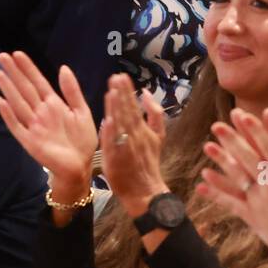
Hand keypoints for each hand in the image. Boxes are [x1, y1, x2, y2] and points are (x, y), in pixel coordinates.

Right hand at [0, 53, 97, 198]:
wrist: (81, 166)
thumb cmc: (82, 140)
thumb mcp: (82, 111)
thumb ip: (72, 90)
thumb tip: (63, 67)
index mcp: (54, 104)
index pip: (38, 81)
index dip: (28, 68)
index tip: (17, 53)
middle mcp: (41, 113)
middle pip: (25, 88)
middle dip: (14, 72)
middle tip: (1, 55)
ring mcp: (33, 126)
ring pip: (18, 102)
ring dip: (7, 88)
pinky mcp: (29, 141)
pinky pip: (17, 126)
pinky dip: (8, 114)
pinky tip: (0, 101)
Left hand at [99, 73, 167, 218]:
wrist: (145, 191)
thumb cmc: (149, 163)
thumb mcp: (159, 137)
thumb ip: (155, 115)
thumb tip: (147, 94)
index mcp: (144, 130)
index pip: (135, 107)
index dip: (128, 92)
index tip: (122, 76)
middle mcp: (136, 136)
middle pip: (128, 112)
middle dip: (122, 94)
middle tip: (116, 77)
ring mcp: (127, 148)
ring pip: (121, 125)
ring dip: (116, 108)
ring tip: (111, 90)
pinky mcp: (118, 159)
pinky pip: (114, 144)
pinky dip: (112, 132)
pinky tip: (108, 119)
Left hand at [197, 108, 267, 262]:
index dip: (257, 130)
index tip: (245, 116)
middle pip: (248, 157)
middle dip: (232, 139)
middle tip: (217, 124)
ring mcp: (259, 200)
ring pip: (236, 176)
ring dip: (221, 160)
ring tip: (207, 145)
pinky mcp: (252, 216)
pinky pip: (231, 202)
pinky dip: (216, 192)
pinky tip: (203, 181)